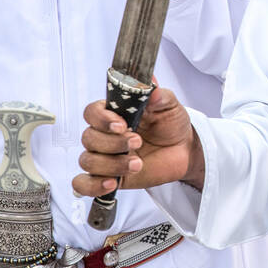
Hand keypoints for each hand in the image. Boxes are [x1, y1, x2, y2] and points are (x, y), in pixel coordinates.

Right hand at [74, 86, 204, 196]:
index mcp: (113, 113)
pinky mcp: (109, 177)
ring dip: (112, 164)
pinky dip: (92, 185)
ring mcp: (105, 157)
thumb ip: (159, 95)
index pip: (91, 113)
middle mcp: (104, 135)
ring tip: (137, 163)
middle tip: (137, 142)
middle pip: (89, 138)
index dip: (101, 119)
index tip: (120, 125)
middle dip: (113, 143)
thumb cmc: (171, 125)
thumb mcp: (169, 106)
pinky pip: (84, 184)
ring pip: (88, 161)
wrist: (183, 150)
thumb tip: (151, 82)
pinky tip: (111, 183)